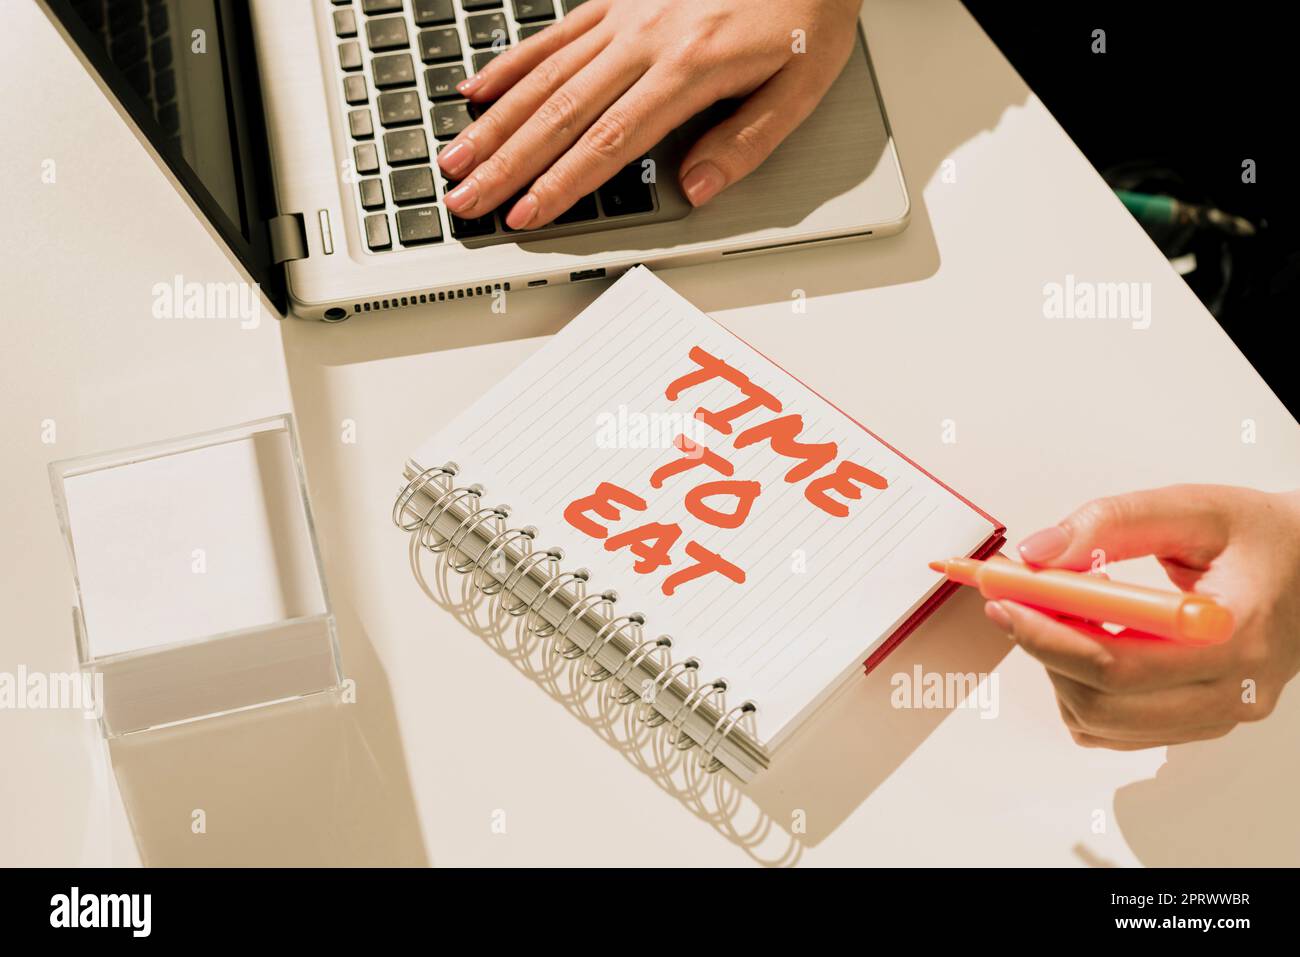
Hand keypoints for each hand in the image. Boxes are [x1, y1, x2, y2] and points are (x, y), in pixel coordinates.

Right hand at [437, 0, 861, 227]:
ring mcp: (626, 15)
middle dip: (507, 164)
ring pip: (545, 76)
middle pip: (561, 113)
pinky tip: (478, 90)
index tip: (527, 214)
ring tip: (458, 159)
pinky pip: (555, 34)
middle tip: (466, 200)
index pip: (610, 141)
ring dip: (496, 122)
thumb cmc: (805, 10)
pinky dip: (512, 63)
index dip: (562, 184)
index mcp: (689, 69)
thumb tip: (696, 187)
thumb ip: (745, 142)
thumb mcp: (799, 86)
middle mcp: (647, 40)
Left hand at [983, 485, 1299, 749]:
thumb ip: (1110, 523)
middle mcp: (1231, 691)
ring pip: (1100, 721)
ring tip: (1068, 611)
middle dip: (1043, 648)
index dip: (1048, 636)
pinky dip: (1081, 687)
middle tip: (1016, 601)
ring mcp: (1217, 715)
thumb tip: (1038, 553)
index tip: (1006, 601)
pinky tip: (1090, 638)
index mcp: (1235, 636)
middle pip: (1102, 701)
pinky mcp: (1198, 722)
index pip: (1119, 664)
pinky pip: (1114, 727)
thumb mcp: (1191, 509)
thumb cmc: (1261, 538)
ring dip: (1060, 668)